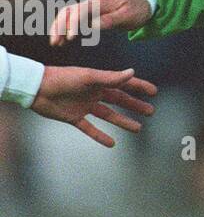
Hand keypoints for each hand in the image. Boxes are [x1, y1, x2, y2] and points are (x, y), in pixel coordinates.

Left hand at [31, 66, 157, 147]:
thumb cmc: (62, 78)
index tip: (153, 92)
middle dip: (134, 105)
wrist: (37, 88)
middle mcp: (94, 93)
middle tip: (150, 111)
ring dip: (123, 121)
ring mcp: (85, 106)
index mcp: (98, 81)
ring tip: (138, 128)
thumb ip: (110, 77)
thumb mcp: (88, 77)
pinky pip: (90, 128)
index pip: (124, 84)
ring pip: (108, 115)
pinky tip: (112, 143)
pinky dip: (100, 136)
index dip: (139, 87)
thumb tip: (132, 73)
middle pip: (119, 100)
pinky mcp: (74, 117)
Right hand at [49, 0, 151, 46]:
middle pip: (68, 11)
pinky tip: (62, 40)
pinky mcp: (89, 13)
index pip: (81, 11)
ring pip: (67, 14)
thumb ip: (111, 20)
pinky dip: (64, 28)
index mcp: (101, 3)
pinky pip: (72, 18)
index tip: (70, 38)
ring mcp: (89, 7)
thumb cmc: (136, 9)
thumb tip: (93, 25)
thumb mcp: (128, 16)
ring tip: (55, 43)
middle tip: (55, 43)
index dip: (74, 23)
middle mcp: (91, 3)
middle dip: (59, 26)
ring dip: (58, 27)